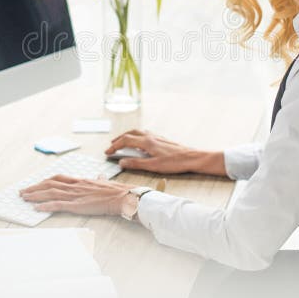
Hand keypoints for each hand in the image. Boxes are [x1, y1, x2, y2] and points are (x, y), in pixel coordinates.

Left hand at [19, 174, 135, 215]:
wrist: (123, 196)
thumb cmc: (116, 191)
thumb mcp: (104, 182)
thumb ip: (99, 180)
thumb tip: (99, 177)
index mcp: (81, 180)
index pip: (58, 178)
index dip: (45, 181)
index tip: (36, 184)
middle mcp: (75, 185)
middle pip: (49, 184)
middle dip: (34, 188)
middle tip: (23, 192)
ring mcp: (75, 195)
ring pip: (51, 193)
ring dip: (35, 195)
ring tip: (24, 198)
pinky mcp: (77, 205)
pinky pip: (58, 205)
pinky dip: (46, 206)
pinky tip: (37, 208)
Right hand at [105, 129, 226, 175]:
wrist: (191, 158)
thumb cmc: (174, 162)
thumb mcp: (153, 165)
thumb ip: (136, 163)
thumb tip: (122, 162)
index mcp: (146, 142)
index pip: (125, 141)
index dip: (115, 146)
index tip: (107, 152)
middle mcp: (150, 136)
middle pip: (130, 134)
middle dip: (119, 139)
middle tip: (111, 146)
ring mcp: (156, 136)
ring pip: (137, 132)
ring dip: (127, 136)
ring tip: (122, 142)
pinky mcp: (161, 139)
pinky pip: (145, 134)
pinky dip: (136, 136)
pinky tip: (139, 142)